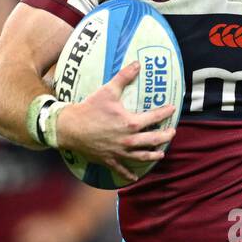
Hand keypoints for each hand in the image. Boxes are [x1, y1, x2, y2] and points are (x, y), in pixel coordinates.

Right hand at [55, 62, 177, 182]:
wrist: (70, 128)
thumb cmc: (89, 109)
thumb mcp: (108, 91)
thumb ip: (124, 77)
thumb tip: (137, 63)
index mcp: (131, 123)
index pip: (154, 118)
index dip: (165, 113)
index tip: (172, 109)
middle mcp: (129, 140)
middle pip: (153, 140)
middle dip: (165, 136)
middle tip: (171, 133)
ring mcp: (120, 152)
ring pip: (142, 156)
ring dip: (153, 155)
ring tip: (161, 154)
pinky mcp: (109, 160)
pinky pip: (122, 169)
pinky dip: (129, 174)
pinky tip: (135, 177)